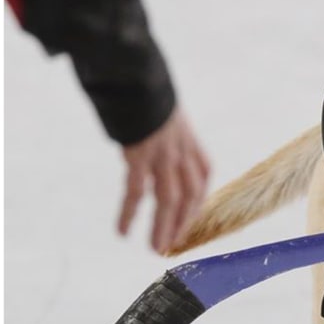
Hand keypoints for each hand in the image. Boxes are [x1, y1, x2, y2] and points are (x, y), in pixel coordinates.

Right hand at [117, 109, 209, 254]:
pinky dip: (130, 214)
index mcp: (191, 145)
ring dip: (161, 227)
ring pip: (168, 201)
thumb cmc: (147, 96)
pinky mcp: (140, 156)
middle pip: (188, 197)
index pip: (201, 184)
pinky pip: (137, 193)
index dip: (194, 208)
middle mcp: (182, 153)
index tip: (186, 225)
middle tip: (170, 246)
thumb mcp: (169, 119)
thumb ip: (170, 142)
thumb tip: (160, 161)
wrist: (136, 75)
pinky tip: (123, 231)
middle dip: (180, 224)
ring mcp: (163, 155)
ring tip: (155, 248)